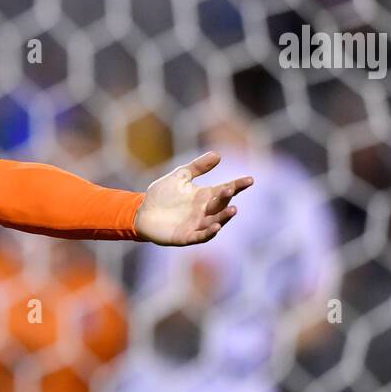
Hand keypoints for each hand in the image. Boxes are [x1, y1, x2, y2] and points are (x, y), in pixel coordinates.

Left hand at [134, 151, 252, 245]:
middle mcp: (204, 211)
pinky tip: (216, 226)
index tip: (250, 179)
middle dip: (226, 197)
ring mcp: (196, 225)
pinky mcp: (186, 236)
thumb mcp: (180, 176)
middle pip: (220, 204)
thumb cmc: (161, 194)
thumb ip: (198, 167)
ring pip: (215, 221)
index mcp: (204, 196)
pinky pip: (200, 236)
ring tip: (232, 209)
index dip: (238, 185)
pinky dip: (209, 232)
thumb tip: (218, 154)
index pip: (225, 190)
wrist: (141, 212)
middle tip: (230, 189)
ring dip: (224, 217)